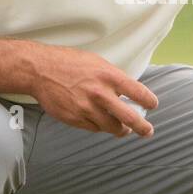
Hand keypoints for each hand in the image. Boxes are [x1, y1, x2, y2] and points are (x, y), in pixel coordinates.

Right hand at [27, 44, 158, 138]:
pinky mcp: (75, 119)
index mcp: (109, 76)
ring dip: (121, 130)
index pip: (139, 92)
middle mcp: (100, 94)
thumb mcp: (97, 62)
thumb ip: (113, 77)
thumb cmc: (69, 63)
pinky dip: (100, 126)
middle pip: (130, 118)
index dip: (149, 101)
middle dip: (143, 128)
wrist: (40, 71)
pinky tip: (100, 121)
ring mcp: (87, 109)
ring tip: (124, 129)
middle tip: (147, 131)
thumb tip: (129, 91)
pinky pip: (94, 129)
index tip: (152, 105)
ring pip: (112, 128)